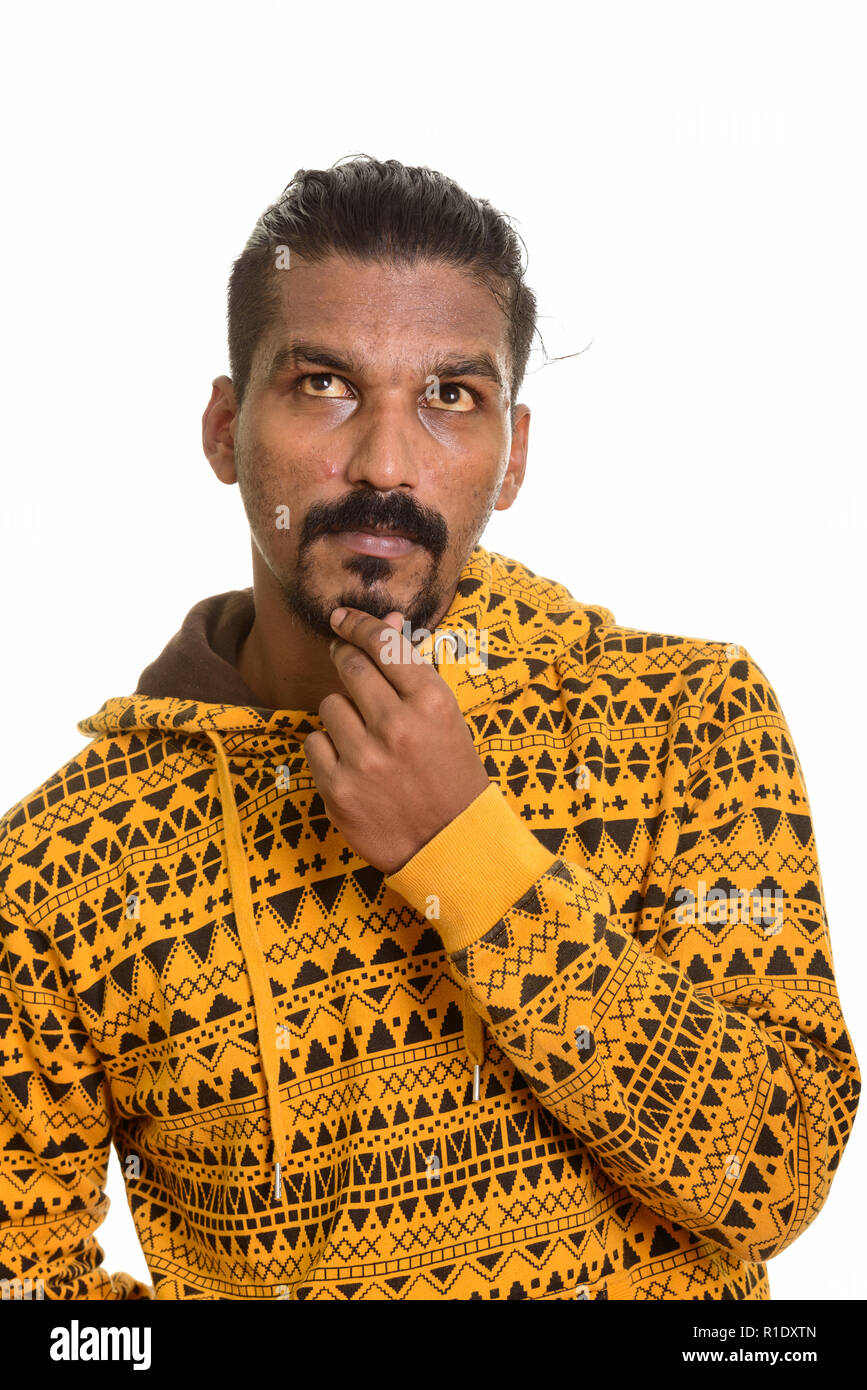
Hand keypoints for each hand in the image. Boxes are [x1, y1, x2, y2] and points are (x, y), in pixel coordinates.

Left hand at [303, 606, 490, 873]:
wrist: (451, 844)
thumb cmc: (451, 774)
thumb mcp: (445, 717)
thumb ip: (412, 669)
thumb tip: (384, 619)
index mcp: (431, 702)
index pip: (383, 643)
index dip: (357, 625)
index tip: (341, 619)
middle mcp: (397, 726)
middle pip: (349, 666)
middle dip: (344, 658)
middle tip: (346, 662)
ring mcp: (364, 759)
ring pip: (329, 705)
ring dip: (342, 714)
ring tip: (366, 737)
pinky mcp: (337, 788)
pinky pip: (314, 743)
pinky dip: (329, 749)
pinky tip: (353, 764)